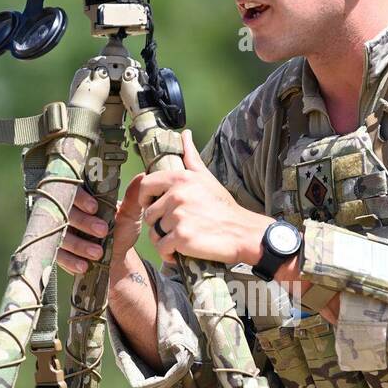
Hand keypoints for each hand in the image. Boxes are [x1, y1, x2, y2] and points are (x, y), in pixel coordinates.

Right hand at [58, 172, 145, 277]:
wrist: (115, 259)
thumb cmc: (120, 232)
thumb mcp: (128, 215)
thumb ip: (132, 198)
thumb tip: (143, 177)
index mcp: (82, 198)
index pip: (73, 191)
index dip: (81, 198)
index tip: (95, 207)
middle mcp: (66, 212)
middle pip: (65, 213)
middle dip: (83, 222)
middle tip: (102, 231)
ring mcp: (59, 232)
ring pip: (61, 235)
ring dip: (79, 244)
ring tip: (98, 253)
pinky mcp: (57, 251)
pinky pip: (58, 255)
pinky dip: (71, 261)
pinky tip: (83, 265)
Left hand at [140, 129, 268, 265]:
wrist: (241, 232)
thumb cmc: (222, 206)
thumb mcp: (206, 177)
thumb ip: (190, 156)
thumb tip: (184, 134)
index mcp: (180, 178)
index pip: (146, 185)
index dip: (145, 197)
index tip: (154, 205)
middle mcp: (177, 195)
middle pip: (149, 213)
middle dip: (158, 222)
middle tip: (175, 226)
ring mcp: (178, 216)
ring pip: (154, 232)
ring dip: (164, 239)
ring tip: (181, 239)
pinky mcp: (181, 237)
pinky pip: (162, 247)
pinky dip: (168, 253)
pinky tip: (179, 252)